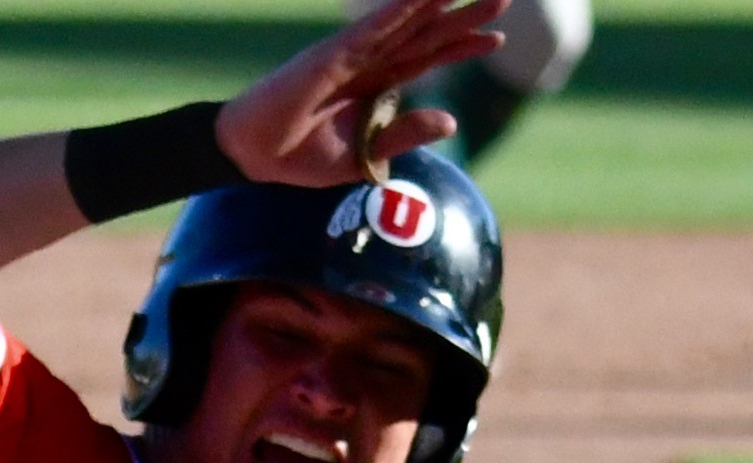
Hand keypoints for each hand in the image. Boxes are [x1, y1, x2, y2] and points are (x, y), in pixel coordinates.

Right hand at [214, 0, 508, 187]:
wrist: (255, 155)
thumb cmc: (300, 156)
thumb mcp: (363, 156)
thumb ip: (405, 135)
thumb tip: (452, 121)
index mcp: (378, 87)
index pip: (429, 60)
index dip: (463, 47)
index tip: (498, 38)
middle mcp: (370, 64)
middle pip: (426, 36)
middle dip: (464, 18)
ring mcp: (351, 56)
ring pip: (404, 26)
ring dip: (436, 6)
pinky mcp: (331, 56)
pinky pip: (371, 31)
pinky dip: (397, 12)